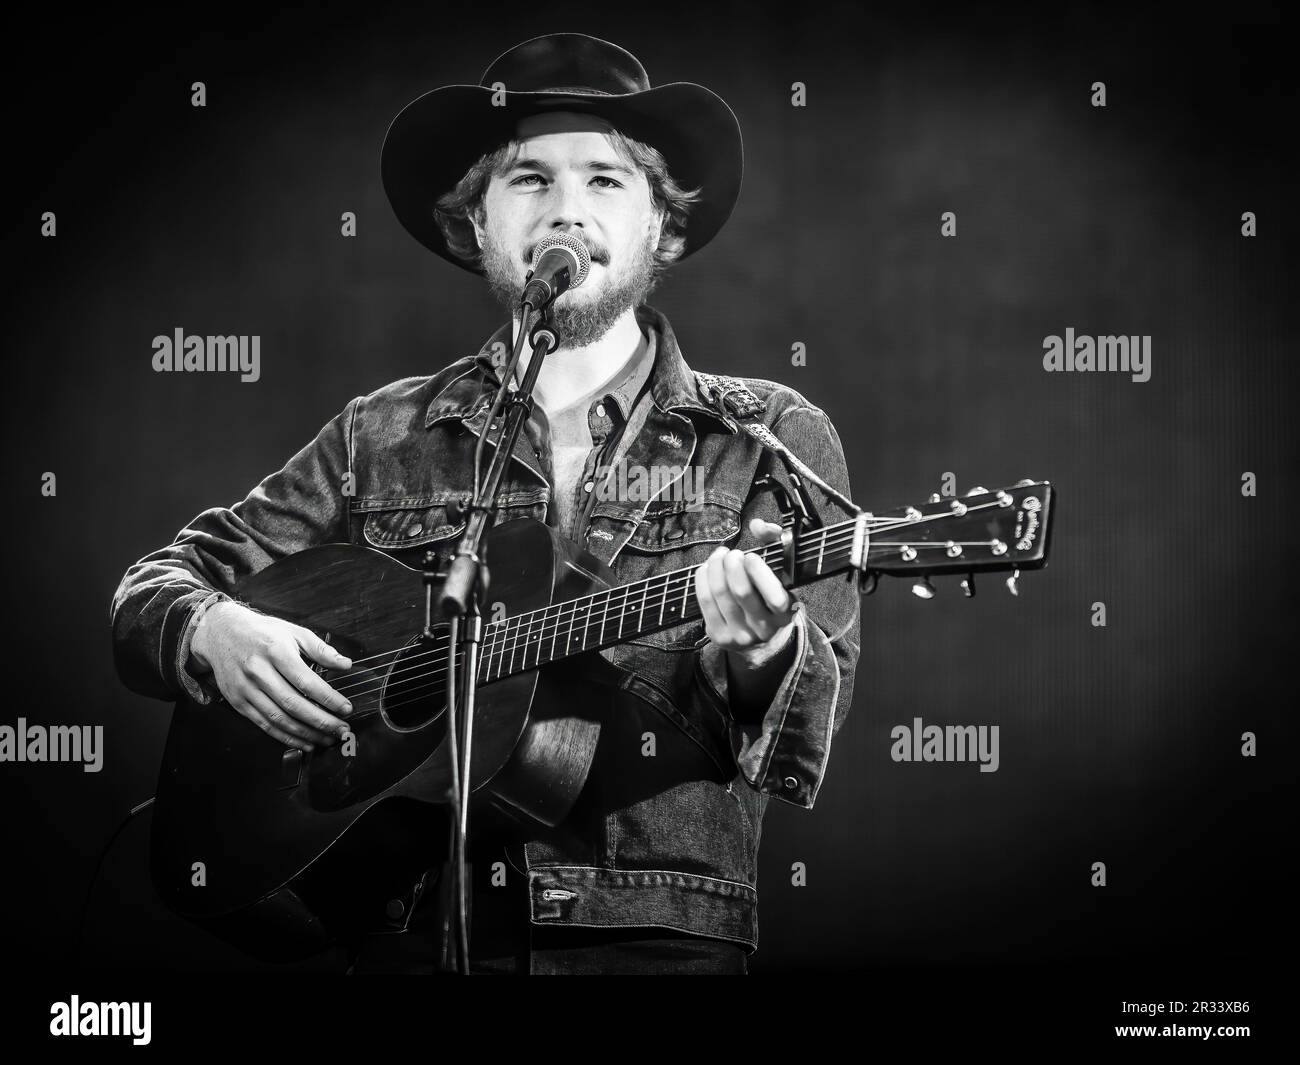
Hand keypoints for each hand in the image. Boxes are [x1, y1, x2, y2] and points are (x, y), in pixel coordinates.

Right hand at [190, 600, 353, 751]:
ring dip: (306, 733)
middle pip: (293, 704)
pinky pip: (264, 724)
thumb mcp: (293, 631)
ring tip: (327, 739)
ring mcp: (246, 689)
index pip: (306, 681)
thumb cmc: (262, 632)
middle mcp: (258, 671)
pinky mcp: (238, 702)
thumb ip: (320, 649)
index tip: (346, 708)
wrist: (221, 633)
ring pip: (279, 718)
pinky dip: (286, 737)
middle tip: (342, 729)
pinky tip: (305, 742)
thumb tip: (345, 664)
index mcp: (276, 651)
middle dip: (321, 721)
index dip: (328, 698)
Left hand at [694, 518, 798, 665]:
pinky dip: (703, 579)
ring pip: (720, 594)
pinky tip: (707, 568)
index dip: (759, 573)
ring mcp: (739, 635)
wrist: (762, 642)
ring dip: (715, 567)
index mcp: (785, 614)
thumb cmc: (771, 598)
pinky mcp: (719, 636)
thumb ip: (775, 542)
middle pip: (741, 592)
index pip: (775, 597)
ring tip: (720, 556)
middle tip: (733, 554)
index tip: (751, 557)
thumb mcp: (782, 574)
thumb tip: (758, 525)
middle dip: (732, 566)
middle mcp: (763, 629)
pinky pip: (705, 601)